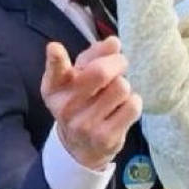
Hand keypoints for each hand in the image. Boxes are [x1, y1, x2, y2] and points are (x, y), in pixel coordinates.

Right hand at [41, 37, 141, 169]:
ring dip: (124, 87)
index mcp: (55, 88)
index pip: (55, 71)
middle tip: (120, 65)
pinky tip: (122, 108)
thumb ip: (93, 56)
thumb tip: (113, 43)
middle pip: (101, 72)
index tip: (55, 48)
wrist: (80, 146)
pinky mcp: (105, 138)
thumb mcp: (78, 76)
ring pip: (121, 87)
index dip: (56, 58)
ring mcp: (85, 125)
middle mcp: (66, 107)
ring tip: (116, 94)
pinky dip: (133, 102)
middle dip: (118, 63)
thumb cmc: (82, 101)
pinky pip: (132, 106)